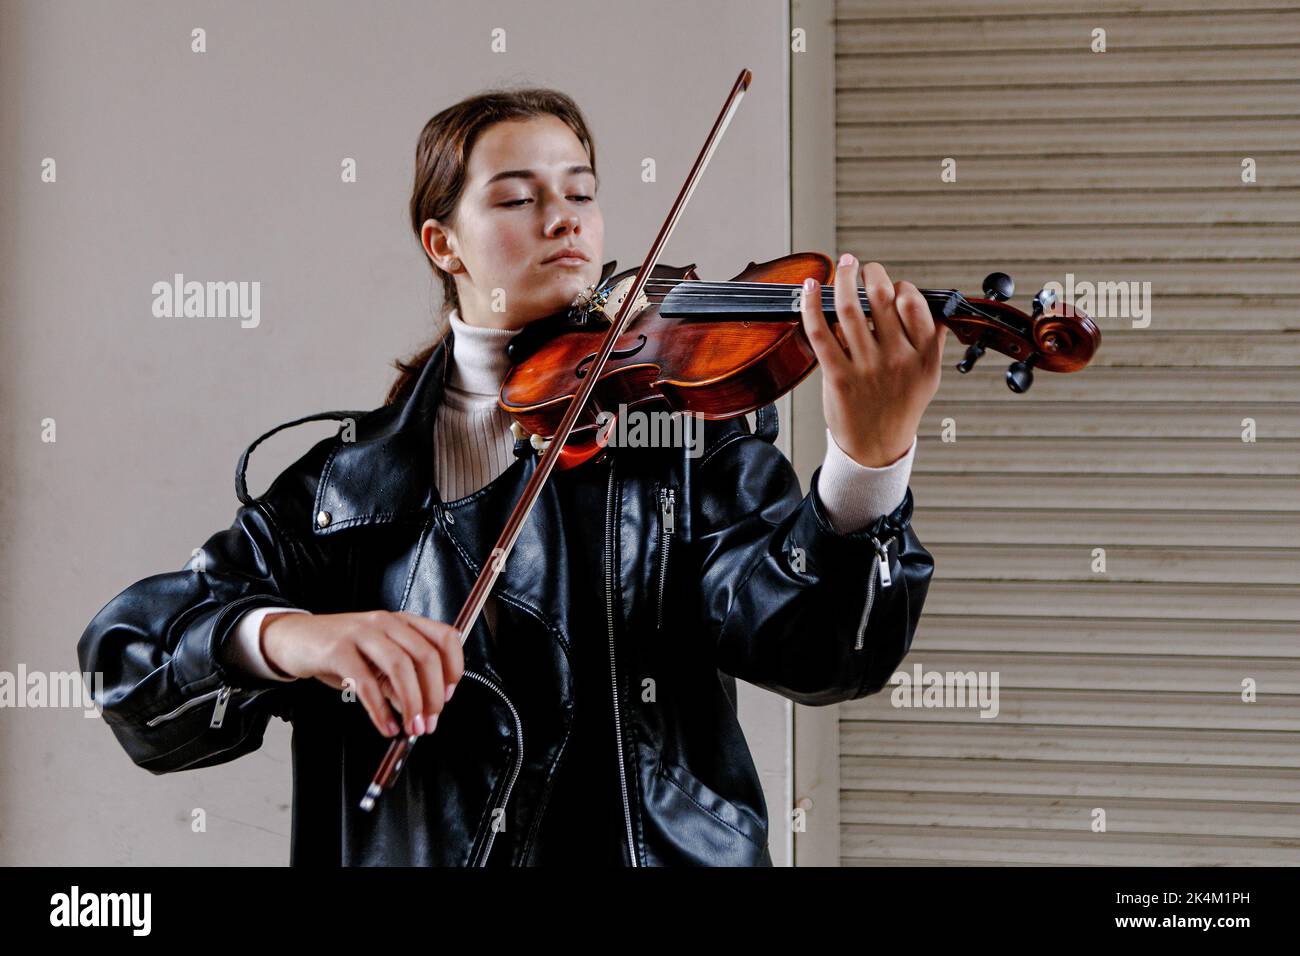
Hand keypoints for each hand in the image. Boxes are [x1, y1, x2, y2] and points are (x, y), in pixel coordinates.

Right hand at [262, 610, 464, 738]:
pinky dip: (380, 710)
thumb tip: (422, 710)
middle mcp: (386, 622)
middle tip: (429, 722)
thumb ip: (400, 682)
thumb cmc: (340, 651)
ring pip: (400, 667)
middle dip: (433, 695)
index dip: (453, 668)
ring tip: (412, 728)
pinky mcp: (338, 649)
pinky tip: (385, 727)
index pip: (445, 637)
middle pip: (426, 655)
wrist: (293, 639)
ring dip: (412, 703)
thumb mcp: (376, 663)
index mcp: (402, 622)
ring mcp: (362, 633)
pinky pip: (366, 683)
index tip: (448, 696)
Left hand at [798, 255, 946, 466]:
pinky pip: (821, 332)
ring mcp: (867, 368)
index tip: (891, 286)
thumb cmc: (899, 407)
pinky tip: (810, 287)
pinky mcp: (838, 377)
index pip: (913, 303)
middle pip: (882, 298)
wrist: (876, 448)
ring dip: (843, 279)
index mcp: (923, 355)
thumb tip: (933, 309)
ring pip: (851, 309)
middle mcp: (897, 359)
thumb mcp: (928, 376)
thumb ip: (932, 342)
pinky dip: (812, 304)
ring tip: (843, 267)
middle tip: (862, 267)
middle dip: (870, 273)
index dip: (900, 286)